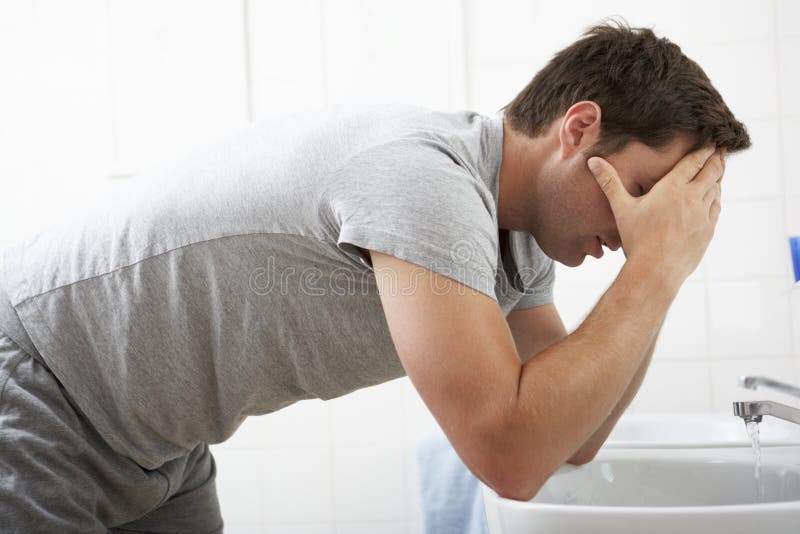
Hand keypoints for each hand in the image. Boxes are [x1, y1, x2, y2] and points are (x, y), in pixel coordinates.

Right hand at [588, 145, 724, 288]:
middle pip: (712, 171)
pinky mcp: (708, 231)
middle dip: (716, 159)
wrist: (655, 271)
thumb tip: (593, 161)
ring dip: (717, 178)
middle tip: (721, 149)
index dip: (704, 149)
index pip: (694, 162)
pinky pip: (716, 208)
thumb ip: (609, 182)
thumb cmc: (636, 239)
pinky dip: (716, 198)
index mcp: (673, 188)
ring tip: (717, 170)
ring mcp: (703, 215)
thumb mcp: (621, 208)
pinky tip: (713, 197)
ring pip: (716, 189)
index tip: (712, 140)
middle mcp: (692, 198)